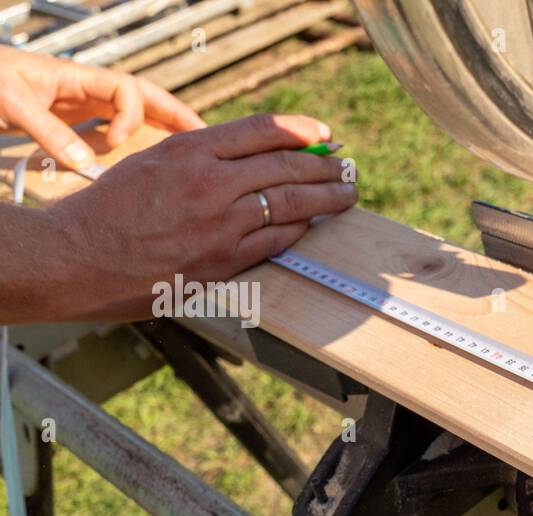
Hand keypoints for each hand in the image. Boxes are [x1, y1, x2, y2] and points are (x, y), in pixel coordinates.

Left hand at [0, 47, 202, 172]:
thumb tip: (86, 165)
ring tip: (185, 155)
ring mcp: (77, 104)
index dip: (131, 118)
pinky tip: (135, 166)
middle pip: (143, 99)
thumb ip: (48, 131)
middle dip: (175, 118)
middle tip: (206, 141)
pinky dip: (127, 145)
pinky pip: (107, 130)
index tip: (116, 144)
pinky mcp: (66, 120)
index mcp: (77, 77)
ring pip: (130, 115)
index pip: (128, 90)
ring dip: (158, 132)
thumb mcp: (12, 103)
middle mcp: (83, 89)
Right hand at [42, 113, 357, 320]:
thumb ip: (199, 158)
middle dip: (325, 165)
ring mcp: (221, 222)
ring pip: (292, 202)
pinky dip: (301, 230)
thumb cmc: (107, 212)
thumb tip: (248, 157)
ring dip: (327, 198)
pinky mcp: (224, 259)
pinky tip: (314, 225)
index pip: (261, 131)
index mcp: (189, 151)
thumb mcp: (150, 163)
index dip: (301, 130)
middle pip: (285, 165)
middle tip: (346, 168)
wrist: (77, 258)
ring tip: (347, 195)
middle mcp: (210, 182)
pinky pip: (277, 239)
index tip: (323, 133)